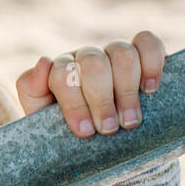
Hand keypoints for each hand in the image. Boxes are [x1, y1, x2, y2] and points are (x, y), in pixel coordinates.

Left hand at [14, 31, 165, 137]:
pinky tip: (150, 89)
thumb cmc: (64, 130)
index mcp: (58, 70)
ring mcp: (112, 53)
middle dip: (102, 99)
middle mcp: (85, 57)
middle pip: (93, 63)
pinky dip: (152, 63)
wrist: (91, 142)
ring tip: (129, 122)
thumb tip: (44, 61)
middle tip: (108, 129)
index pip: (62, 73)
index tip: (84, 132)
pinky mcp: (141, 54)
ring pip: (122, 54)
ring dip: (127, 90)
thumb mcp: (39, 115)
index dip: (74, 102)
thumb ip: (32, 89)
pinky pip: (148, 43)